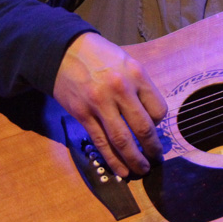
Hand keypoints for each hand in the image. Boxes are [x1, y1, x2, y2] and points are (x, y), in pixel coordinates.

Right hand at [53, 32, 167, 177]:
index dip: (160, 123)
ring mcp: (99, 103)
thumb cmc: (100, 56)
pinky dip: (112, 159)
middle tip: (156, 159)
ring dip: (134, 159)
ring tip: (142, 169)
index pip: (158, 109)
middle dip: (152, 148)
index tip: (155, 128)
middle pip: (142, 128)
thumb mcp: (127, 62)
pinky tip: (121, 170)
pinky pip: (101, 142)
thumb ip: (141, 87)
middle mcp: (120, 89)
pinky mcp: (82, 115)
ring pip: (121, 140)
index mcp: (136, 75)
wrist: (63, 51)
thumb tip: (152, 117)